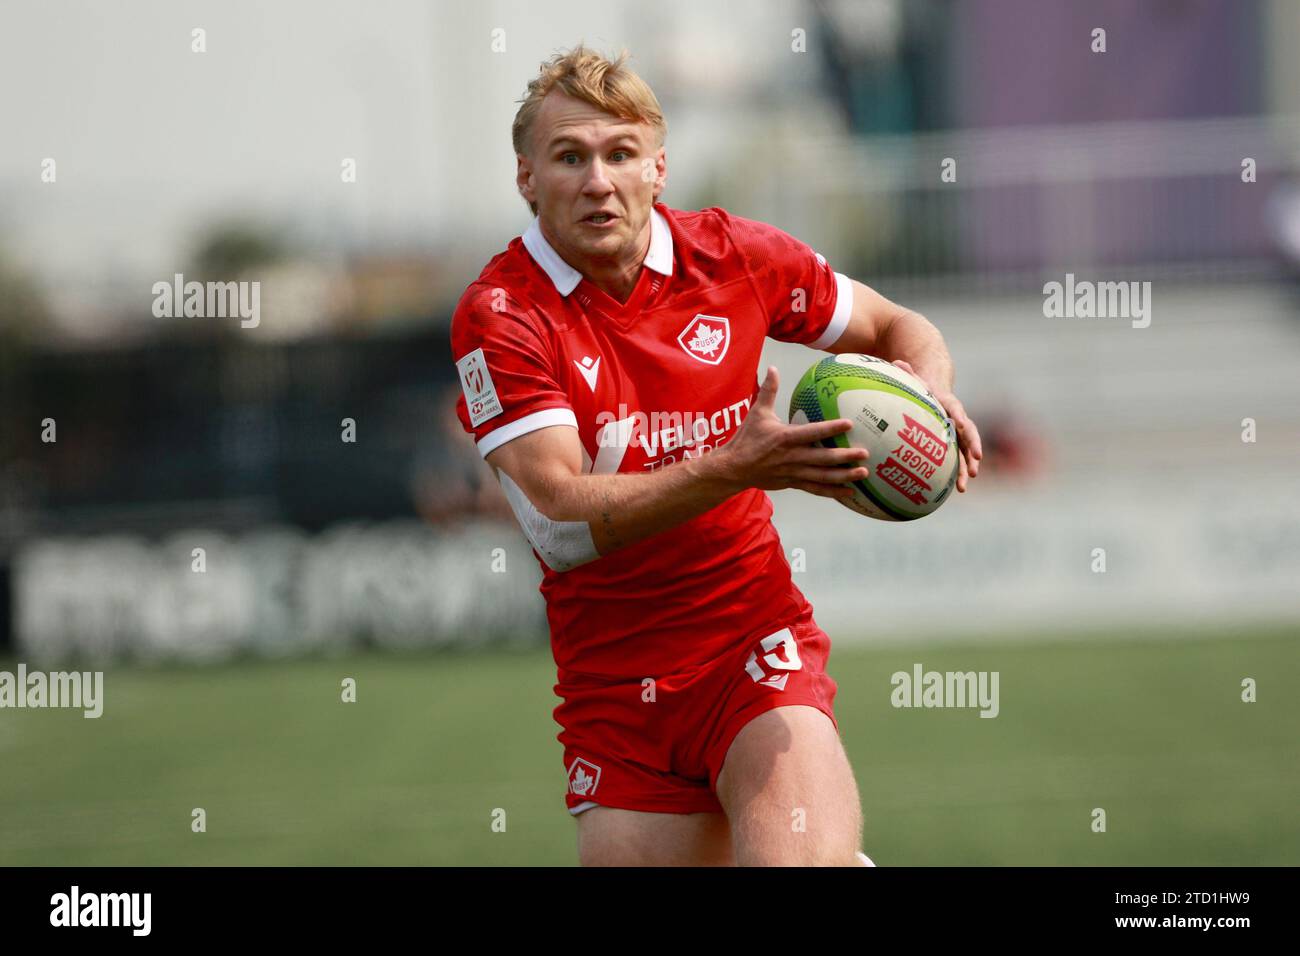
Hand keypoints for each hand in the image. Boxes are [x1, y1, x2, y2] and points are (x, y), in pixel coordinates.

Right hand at [710, 366, 869, 500]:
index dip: (831, 428)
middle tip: (865, 453)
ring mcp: (794, 472)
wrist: (733, 468)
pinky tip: (849, 493)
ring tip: (863, 473)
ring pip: (822, 476)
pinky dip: (833, 492)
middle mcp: (792, 457)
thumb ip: (768, 391)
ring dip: (844, 475)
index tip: (849, 424)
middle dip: (845, 456)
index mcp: (785, 438)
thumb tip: (772, 368)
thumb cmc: (746, 439)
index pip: (812, 433)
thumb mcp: (757, 413)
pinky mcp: (793, 483)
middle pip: (823, 458)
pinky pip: (816, 489)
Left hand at [891, 359, 982, 492]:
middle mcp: (958, 421)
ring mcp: (956, 433)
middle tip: (975, 470)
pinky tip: (951, 490)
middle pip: (969, 439)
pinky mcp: (950, 442)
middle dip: (973, 455)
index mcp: (951, 407)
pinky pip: (954, 458)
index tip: (971, 443)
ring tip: (963, 488)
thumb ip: (908, 372)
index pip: (962, 419)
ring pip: (964, 453)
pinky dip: (954, 472)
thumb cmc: (923, 384)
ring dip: (966, 470)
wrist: (936, 387)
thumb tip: (896, 362)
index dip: (968, 431)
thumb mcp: (916, 377)